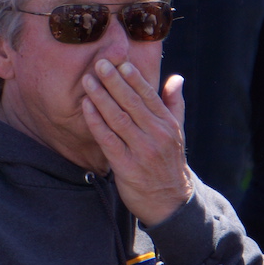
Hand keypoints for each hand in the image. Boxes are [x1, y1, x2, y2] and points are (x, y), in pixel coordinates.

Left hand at [81, 61, 191, 226]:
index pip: (149, 96)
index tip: (120, 62)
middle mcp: (156, 136)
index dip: (134, 79)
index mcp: (167, 125)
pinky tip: (86, 106)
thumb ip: (173, 104)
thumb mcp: (176, 132)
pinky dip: (96, 122)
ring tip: (88, 80)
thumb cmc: (168, 162)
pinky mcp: (126, 166)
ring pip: (118, 119)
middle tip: (99, 63)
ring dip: (102, 98)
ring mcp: (141, 151)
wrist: (170, 202)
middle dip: (114, 82)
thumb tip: (177, 78)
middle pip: (132, 104)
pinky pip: (107, 140)